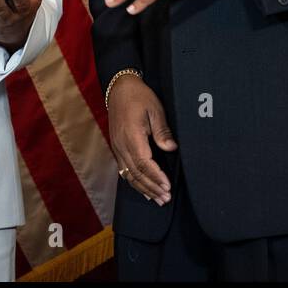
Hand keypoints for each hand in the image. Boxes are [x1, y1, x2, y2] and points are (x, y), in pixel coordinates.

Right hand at [107, 74, 176, 203]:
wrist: (119, 88)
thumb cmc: (139, 96)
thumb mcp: (155, 109)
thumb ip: (162, 130)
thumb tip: (171, 148)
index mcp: (132, 136)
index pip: (144, 163)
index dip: (156, 177)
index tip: (167, 186)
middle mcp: (121, 145)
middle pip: (136, 173)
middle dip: (151, 187)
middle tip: (165, 198)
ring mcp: (117, 147)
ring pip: (128, 175)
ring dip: (143, 188)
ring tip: (157, 199)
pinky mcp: (116, 147)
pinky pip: (123, 169)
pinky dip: (133, 182)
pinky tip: (143, 188)